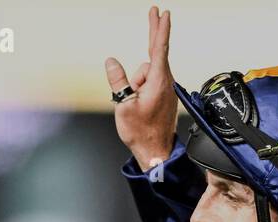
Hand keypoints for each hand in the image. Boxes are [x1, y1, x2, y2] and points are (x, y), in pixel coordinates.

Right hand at [105, 6, 176, 169]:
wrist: (155, 152)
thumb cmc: (140, 133)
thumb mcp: (123, 105)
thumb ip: (117, 80)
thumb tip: (111, 61)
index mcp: (159, 82)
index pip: (159, 49)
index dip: (160, 29)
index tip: (164, 14)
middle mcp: (166, 82)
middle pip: (156, 52)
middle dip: (155, 31)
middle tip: (157, 11)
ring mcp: (166, 88)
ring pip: (145, 73)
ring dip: (136, 83)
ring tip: (135, 104)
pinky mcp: (163, 95)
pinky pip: (148, 82)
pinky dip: (140, 86)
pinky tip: (138, 101)